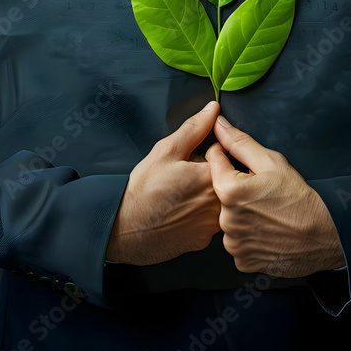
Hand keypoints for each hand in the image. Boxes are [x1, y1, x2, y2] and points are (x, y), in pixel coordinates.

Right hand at [106, 100, 221, 264]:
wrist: (125, 229)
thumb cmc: (143, 190)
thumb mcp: (166, 150)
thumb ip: (195, 128)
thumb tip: (213, 110)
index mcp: (212, 176)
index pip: (225, 155)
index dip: (207, 154)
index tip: (192, 160)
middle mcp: (219, 203)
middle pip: (225, 179)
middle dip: (209, 175)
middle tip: (185, 180)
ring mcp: (213, 225)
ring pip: (220, 201)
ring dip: (207, 196)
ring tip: (182, 197)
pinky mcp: (205, 240)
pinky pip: (211, 221)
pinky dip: (200, 216)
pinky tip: (182, 214)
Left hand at [206, 115, 345, 277]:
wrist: (325, 236)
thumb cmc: (300, 198)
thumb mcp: (272, 161)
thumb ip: (240, 142)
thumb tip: (219, 125)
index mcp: (230, 191)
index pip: (213, 161)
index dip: (226, 155)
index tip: (240, 160)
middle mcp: (226, 220)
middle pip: (219, 192)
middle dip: (235, 186)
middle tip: (260, 190)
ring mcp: (234, 243)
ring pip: (228, 217)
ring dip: (240, 212)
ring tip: (265, 211)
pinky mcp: (242, 261)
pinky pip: (237, 241)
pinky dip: (247, 234)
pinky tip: (265, 229)